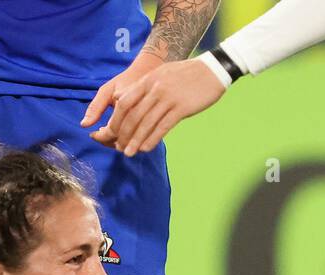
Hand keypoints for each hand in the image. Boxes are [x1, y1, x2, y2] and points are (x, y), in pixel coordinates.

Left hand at [89, 58, 225, 156]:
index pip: (125, 102)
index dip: (116, 119)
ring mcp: (168, 98)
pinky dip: (152, 139)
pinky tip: (145, 148)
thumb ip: (146, 88)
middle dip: (123, 133)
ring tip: (128, 153)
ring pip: (146, 123)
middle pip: (133, 115)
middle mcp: (155, 89)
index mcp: (148, 80)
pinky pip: (163, 127)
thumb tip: (128, 100)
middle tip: (118, 147)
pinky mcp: (182, 108)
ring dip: (135, 140)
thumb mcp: (162, 75)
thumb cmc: (187, 75)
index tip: (112, 132)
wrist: (212, 70)